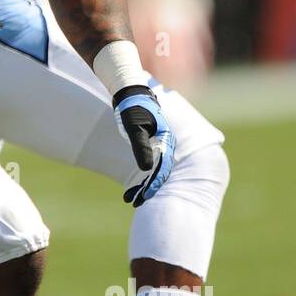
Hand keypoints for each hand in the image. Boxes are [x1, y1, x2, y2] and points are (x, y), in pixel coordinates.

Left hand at [113, 84, 174, 206]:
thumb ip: (141, 146)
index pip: (160, 169)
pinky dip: (143, 174)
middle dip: (148, 189)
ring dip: (145, 184)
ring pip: (154, 169)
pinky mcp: (151, 142)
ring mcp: (159, 144)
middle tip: (135, 204)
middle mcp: (164, 145)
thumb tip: (146, 168)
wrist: (130, 91)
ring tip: (132, 199)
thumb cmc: (132, 107)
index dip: (152, 186)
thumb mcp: (135, 127)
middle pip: (159, 172)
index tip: (143, 199)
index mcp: (165, 142)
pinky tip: (135, 184)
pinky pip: (149, 162)